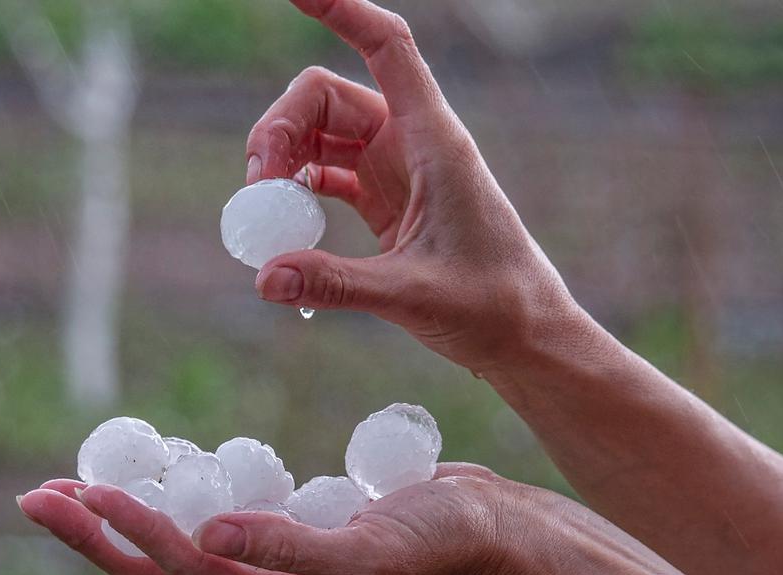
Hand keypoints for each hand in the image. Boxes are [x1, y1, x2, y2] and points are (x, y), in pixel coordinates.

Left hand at [17, 463, 530, 574]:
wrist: (490, 531)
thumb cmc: (439, 543)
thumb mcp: (367, 550)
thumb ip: (287, 547)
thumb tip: (207, 536)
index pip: (178, 572)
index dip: (123, 533)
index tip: (78, 490)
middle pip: (154, 571)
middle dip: (92, 536)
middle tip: (37, 494)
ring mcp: (271, 565)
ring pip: (174, 547)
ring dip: (121, 519)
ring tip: (75, 484)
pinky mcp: (285, 534)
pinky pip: (212, 520)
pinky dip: (174, 498)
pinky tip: (158, 471)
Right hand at [248, 0, 580, 374]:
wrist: (524, 335)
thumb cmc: (491, 304)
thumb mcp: (411, 293)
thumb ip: (337, 284)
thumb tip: (265, 279)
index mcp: (433, 140)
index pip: (387, 48)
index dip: (343, 11)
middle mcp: (412, 143)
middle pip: (327, 97)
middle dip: (280, 130)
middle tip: (259, 190)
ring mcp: (396, 170)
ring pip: (321, 135)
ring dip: (284, 162)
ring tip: (265, 213)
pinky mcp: (386, 201)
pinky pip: (327, 174)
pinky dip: (298, 191)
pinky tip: (285, 228)